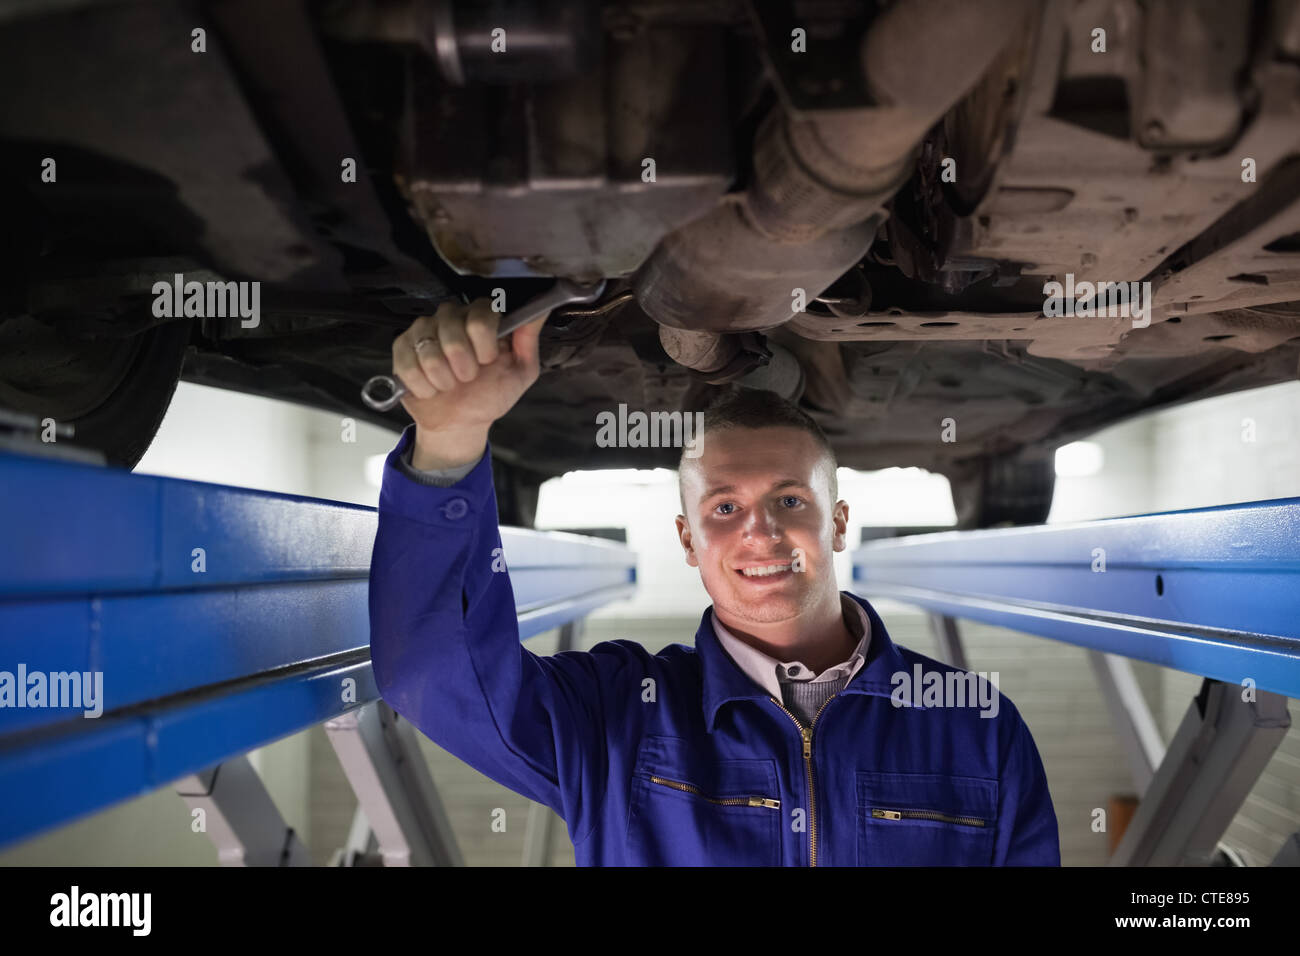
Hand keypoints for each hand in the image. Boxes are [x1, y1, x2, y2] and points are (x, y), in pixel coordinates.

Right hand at [391, 297, 548, 468]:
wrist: (461, 422)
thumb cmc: (490, 394)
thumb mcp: (520, 371)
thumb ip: (527, 340)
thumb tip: (540, 310)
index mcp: (481, 318)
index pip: (481, 312)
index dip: (484, 342)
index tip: (488, 361)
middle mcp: (451, 317)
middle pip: (451, 326)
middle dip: (463, 363)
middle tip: (468, 377)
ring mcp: (423, 331)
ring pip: (428, 347)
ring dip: (442, 378)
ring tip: (450, 385)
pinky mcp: (401, 348)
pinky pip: (407, 362)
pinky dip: (422, 385)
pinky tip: (431, 389)